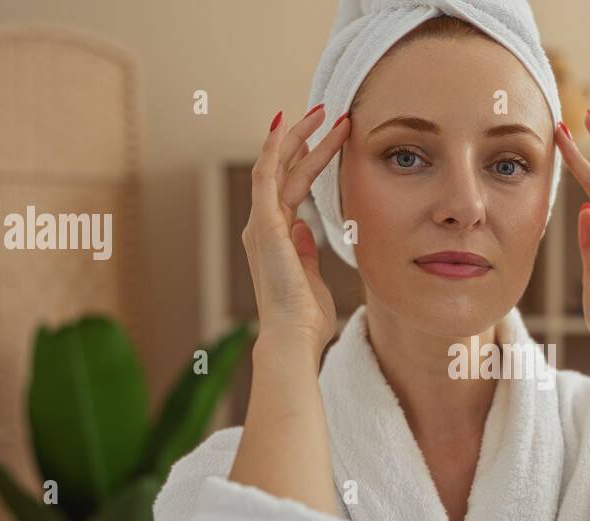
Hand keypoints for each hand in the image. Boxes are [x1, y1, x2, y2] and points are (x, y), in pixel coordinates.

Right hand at [241, 105, 351, 360]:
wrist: (293, 337)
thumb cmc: (305, 319)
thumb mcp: (311, 279)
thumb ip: (305, 253)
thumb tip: (304, 228)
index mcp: (276, 239)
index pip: (290, 189)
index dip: (306, 161)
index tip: (324, 140)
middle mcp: (263, 227)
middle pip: (284, 172)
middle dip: (305, 140)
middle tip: (328, 114)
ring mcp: (261, 224)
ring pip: (278, 167)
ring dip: (299, 137)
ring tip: (324, 113)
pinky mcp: (265, 225)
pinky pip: (267, 176)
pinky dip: (274, 148)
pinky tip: (285, 124)